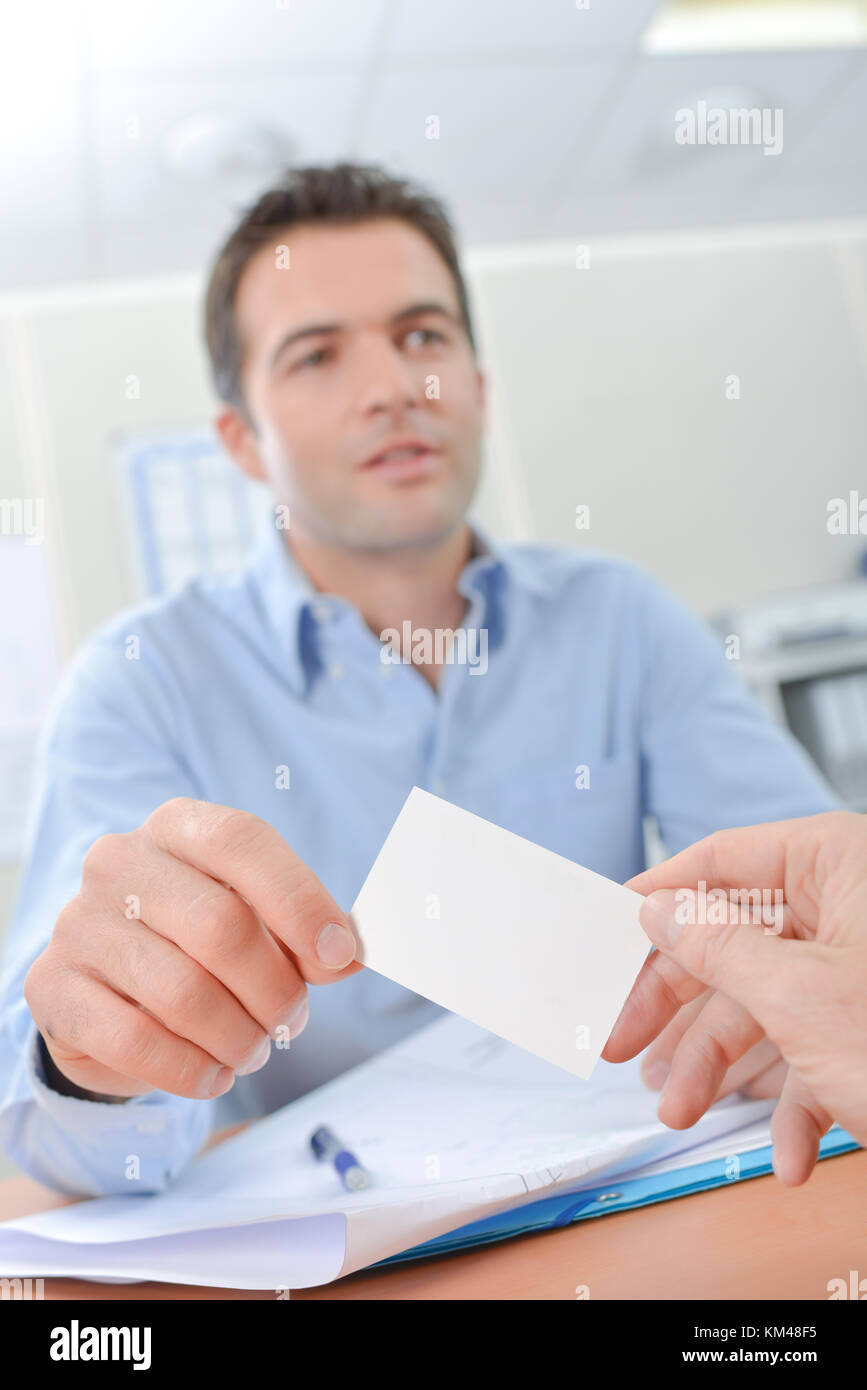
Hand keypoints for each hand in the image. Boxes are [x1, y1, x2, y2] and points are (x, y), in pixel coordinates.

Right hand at [24, 799, 360, 1100]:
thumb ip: (305, 934)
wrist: (110, 990)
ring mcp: (79, 924)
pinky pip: (136, 1041)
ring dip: (238, 1036)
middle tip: (291, 1021)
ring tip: (253, 1049)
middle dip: (275, 989)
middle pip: (221, 926)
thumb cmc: (200, 945)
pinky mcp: (53, 989)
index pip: (243, 841)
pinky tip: (213, 1075)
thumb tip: (348, 955)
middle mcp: (120, 863)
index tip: (340, 957)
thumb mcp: (258, 922)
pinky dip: (191, 1069)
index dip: (301, 901)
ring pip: (183, 993)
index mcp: (178, 826)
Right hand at [603, 810, 866, 1183]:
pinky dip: (798, 1107)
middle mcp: (848, 910)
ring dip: (725, 1074)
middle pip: (735, 944)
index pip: (724, 859)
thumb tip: (660, 911)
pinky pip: (819, 1054)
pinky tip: (790, 1156)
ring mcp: (862, 972)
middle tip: (622, 1048)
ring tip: (681, 1114)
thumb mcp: (797, 995)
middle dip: (681, 1013)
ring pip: (769, 1008)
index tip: (606, 929)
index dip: (659, 895)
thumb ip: (715, 945)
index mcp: (836, 865)